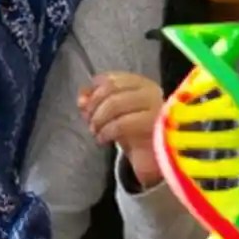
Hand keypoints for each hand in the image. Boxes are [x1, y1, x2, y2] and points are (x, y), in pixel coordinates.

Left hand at [80, 73, 164, 188]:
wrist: (156, 159)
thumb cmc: (134, 135)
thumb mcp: (113, 117)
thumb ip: (97, 104)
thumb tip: (82, 97)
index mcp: (143, 85)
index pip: (113, 78)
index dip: (93, 90)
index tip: (84, 106)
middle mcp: (152, 92)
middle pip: (112, 87)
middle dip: (94, 104)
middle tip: (89, 121)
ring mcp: (156, 107)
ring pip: (116, 102)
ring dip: (98, 118)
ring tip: (96, 132)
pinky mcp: (155, 127)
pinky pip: (122, 123)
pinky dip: (106, 131)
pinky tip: (103, 139)